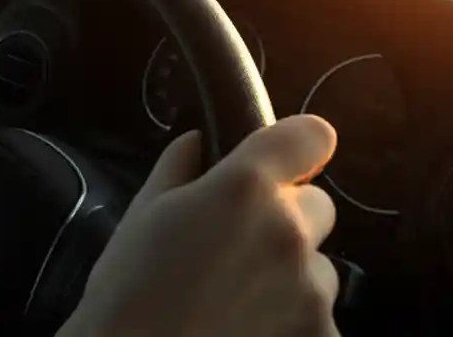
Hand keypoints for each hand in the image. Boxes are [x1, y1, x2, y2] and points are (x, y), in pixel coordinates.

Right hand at [60, 115, 339, 336]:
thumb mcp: (143, 215)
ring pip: (319, 267)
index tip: (280, 166)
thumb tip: (199, 143)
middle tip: (237, 248)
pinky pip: (319, 317)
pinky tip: (248, 329)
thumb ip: (179, 167)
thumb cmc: (129, 292)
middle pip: (317, 206)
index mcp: (246, 187)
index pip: (312, 136)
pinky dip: (293, 322)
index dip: (297, 148)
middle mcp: (290, 231)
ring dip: (292, 276)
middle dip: (287, 220)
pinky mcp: (323, 336)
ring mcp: (312, 291)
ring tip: (237, 301)